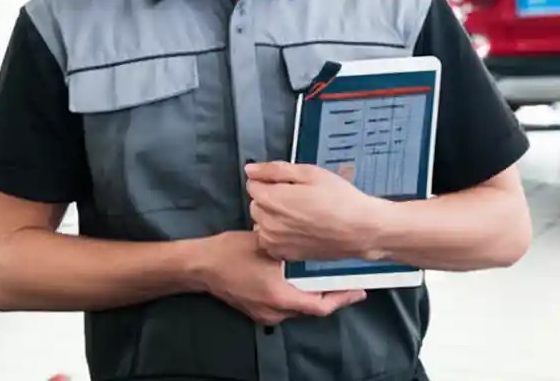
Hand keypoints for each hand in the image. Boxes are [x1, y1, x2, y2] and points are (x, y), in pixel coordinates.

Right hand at [198, 231, 365, 325]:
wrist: (201, 266)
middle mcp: (275, 311)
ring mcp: (265, 314)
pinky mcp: (257, 311)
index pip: (320, 306)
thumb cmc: (231, 252)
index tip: (359, 290)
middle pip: (312, 309)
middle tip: (347, 281)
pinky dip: (298, 295)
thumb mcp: (266, 245)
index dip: (342, 299)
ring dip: (314, 295)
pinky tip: (302, 280)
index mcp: (280, 297)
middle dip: (331, 296)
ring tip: (328, 279)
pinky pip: (286, 306)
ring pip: (299, 308)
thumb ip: (291, 250)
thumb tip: (316, 245)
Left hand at [246, 161, 380, 261]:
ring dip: (274, 217)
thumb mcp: (309, 173)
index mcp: (271, 199)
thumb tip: (251, 170)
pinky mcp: (284, 254)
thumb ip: (275, 170)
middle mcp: (268, 222)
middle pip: (256, 203)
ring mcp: (275, 241)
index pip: (253, 184)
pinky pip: (271, 240)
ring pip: (263, 222)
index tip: (288, 184)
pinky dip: (280, 235)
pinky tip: (300, 230)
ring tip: (301, 215)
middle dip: (271, 198)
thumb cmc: (339, 200)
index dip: (270, 180)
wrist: (360, 230)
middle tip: (298, 198)